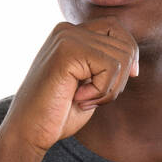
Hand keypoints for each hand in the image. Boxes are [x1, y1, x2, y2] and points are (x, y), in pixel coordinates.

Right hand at [0, 15, 138, 154]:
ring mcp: (66, 37)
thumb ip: (105, 65)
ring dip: (110, 89)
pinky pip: (111, 67)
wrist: (27, 132)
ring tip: (84, 100)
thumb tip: (133, 57)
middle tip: (95, 98)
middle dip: (120, 78)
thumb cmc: (57, 114)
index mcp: (69, 34)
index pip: (116, 28)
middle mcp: (67, 29)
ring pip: (121, 57)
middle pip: (124, 43)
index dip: (129, 53)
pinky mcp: (67, 50)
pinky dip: (102, 91)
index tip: (128, 77)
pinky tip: (78, 99)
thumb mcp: (89, 84)